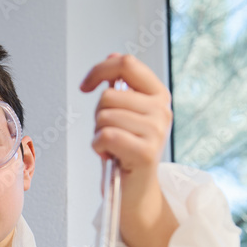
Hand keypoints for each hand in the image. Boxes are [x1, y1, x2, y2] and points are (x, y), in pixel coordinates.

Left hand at [79, 53, 171, 177]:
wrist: (136, 189)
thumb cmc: (127, 151)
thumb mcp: (126, 113)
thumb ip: (122, 85)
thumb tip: (113, 56)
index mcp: (158, 95)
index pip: (126, 63)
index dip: (99, 70)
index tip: (85, 87)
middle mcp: (161, 110)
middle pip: (108, 95)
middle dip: (98, 115)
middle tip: (110, 133)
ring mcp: (156, 131)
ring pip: (104, 116)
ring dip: (98, 134)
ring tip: (112, 146)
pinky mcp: (145, 152)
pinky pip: (105, 136)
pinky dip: (98, 147)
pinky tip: (109, 155)